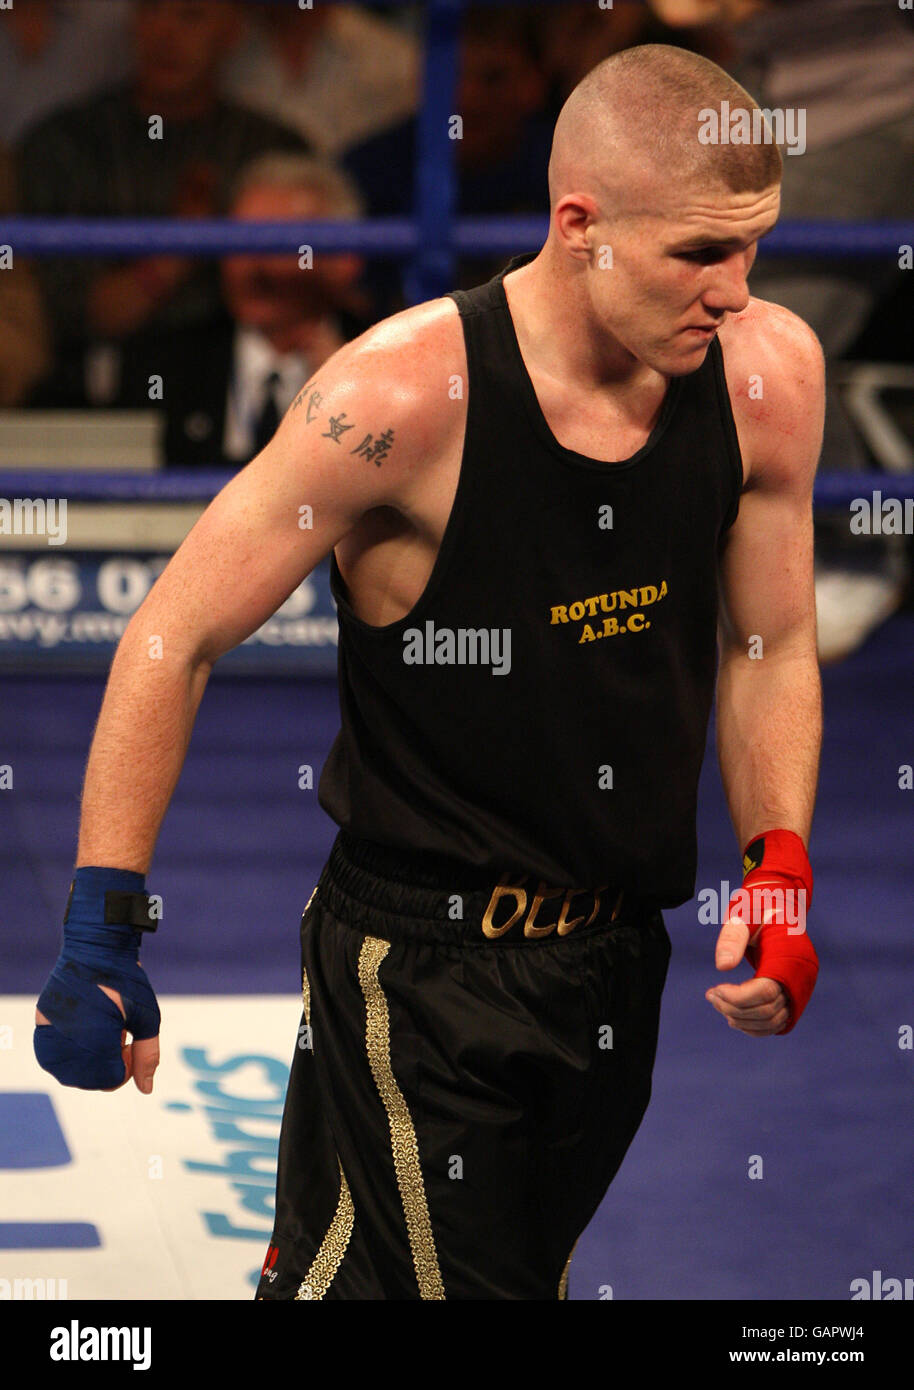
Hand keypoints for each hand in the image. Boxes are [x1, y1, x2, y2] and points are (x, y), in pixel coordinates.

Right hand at [35, 983, 158, 1092]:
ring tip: (102, 1031)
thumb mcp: (148, 1017)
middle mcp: (67, 1042)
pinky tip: (85, 1033)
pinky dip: (69, 1053)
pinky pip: (52, 1056)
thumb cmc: (126, 981)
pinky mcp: (41, 1023)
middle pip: (90, 1080)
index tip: (131, 1042)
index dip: (128, 1066)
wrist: (96, 948)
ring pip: (69, 1072)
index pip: (111, 1080)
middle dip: (108, 1065)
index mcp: (95, 1041)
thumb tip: (146, 1090)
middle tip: (119, 1034)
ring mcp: (50, 1033)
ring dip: (88, 1061)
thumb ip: (147, 1055)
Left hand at [705, 912, 790, 1035]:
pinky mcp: (795, 996)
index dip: (737, 998)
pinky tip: (733, 1018)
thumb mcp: (742, 917)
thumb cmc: (758, 910)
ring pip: (773, 1021)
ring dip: (743, 1020)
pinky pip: (778, 1022)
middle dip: (735, 1009)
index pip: (766, 992)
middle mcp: (801, 977)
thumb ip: (732, 938)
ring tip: (718, 1004)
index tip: (715, 990)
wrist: (777, 907)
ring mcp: (801, 989)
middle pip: (768, 1010)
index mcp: (791, 957)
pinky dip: (756, 1026)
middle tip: (711, 996)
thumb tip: (723, 966)